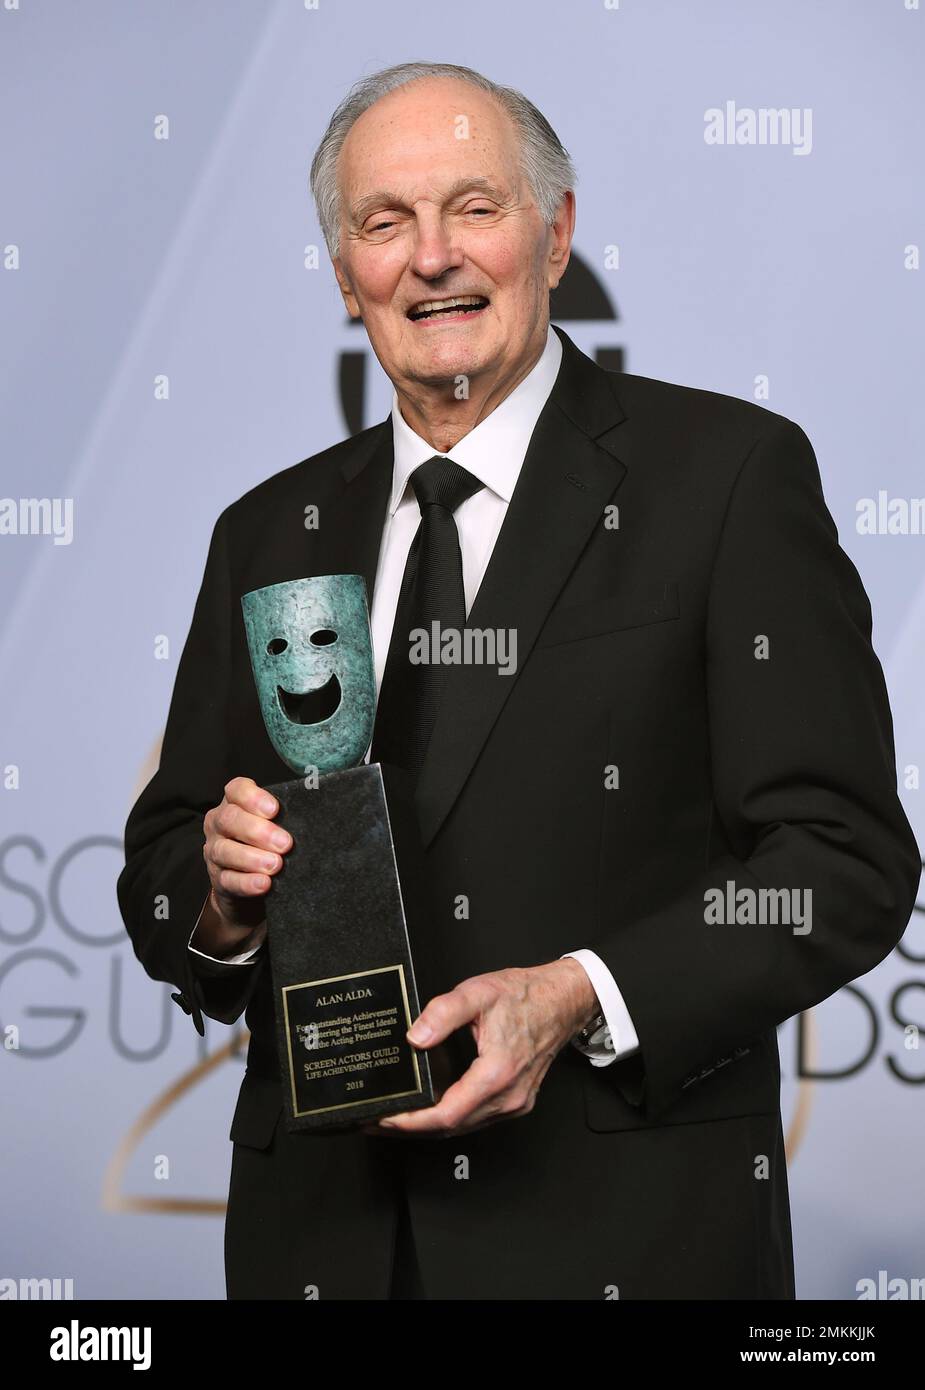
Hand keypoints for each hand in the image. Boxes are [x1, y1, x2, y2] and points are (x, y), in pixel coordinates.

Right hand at [197, 776, 291, 955]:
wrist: (251, 885)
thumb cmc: (269, 845)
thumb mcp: (277, 825)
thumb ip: (288, 816)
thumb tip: (319, 812)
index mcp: (234, 803)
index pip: (237, 790)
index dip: (253, 798)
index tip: (275, 809)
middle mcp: (220, 824)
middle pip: (230, 820)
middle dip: (259, 831)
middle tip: (285, 844)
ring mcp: (215, 852)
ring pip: (225, 850)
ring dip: (252, 858)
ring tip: (276, 865)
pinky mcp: (218, 879)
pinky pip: (228, 880)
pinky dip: (246, 883)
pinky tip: (263, 884)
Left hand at [362, 958, 598, 1137]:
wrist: (563, 999)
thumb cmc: (527, 995)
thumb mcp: (478, 993)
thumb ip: (443, 1013)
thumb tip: (415, 1038)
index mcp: (497, 1073)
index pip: (446, 1115)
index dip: (410, 1122)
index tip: (383, 1119)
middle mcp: (508, 1096)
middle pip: (451, 1128)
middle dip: (411, 1129)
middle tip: (376, 1122)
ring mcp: (515, 1102)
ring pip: (464, 1126)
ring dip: (429, 1127)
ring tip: (397, 1118)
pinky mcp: (516, 1099)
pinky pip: (477, 1118)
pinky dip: (450, 1118)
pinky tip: (432, 1109)